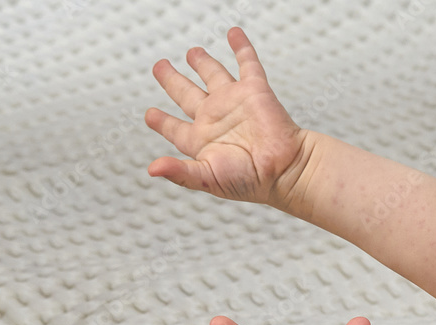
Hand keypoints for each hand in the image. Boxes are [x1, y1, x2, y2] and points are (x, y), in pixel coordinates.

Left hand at [145, 27, 305, 204]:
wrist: (285, 169)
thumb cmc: (250, 180)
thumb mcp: (207, 178)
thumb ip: (180, 172)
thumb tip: (152, 169)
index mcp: (201, 140)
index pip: (175, 128)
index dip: (161, 121)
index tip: (150, 115)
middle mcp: (215, 118)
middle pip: (186, 93)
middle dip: (172, 80)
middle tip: (160, 67)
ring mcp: (234, 101)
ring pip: (213, 74)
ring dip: (202, 61)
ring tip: (192, 52)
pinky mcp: (254, 90)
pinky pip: (246, 62)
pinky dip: (241, 46)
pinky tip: (234, 34)